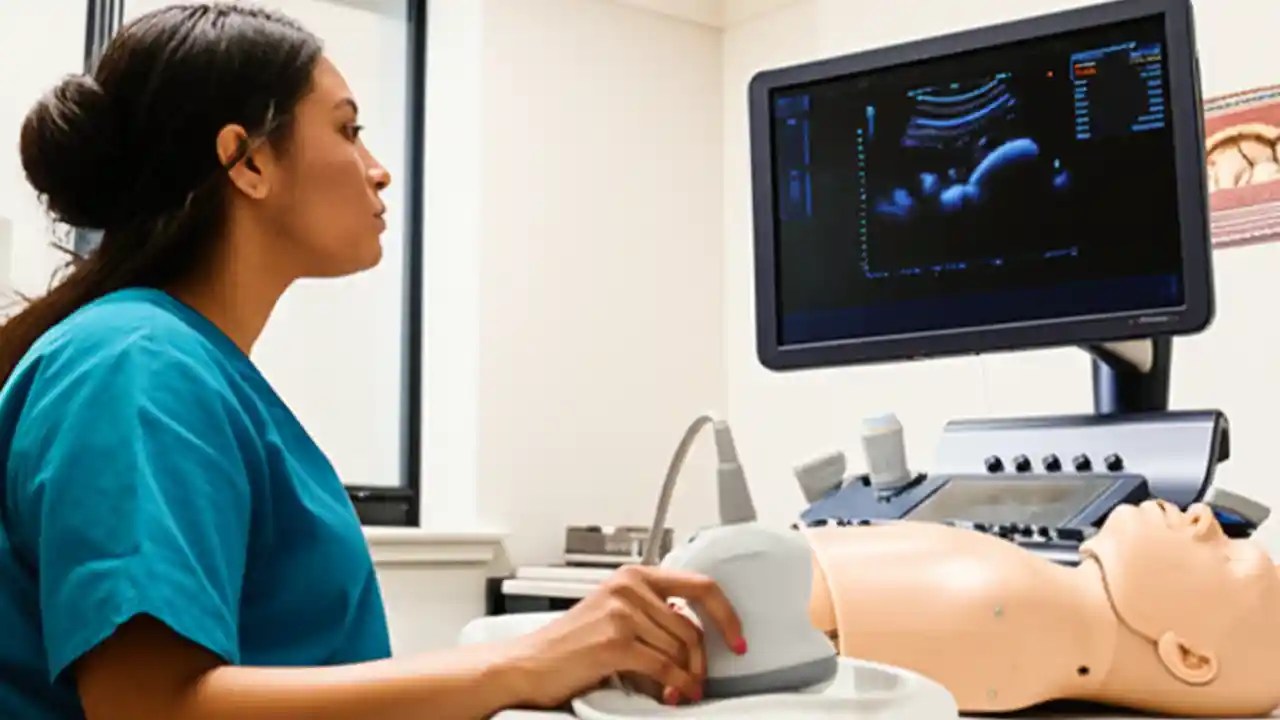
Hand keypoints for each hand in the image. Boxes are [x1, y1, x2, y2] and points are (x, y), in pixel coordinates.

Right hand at [512, 564, 745, 708]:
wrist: (528, 665)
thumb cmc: (570, 645)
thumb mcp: (615, 614)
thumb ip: (652, 615)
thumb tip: (698, 640)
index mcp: (633, 575)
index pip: (700, 585)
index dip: (727, 614)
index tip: (738, 638)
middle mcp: (629, 587)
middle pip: (692, 627)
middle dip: (701, 661)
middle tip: (699, 681)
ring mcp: (622, 612)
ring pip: (679, 650)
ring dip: (685, 677)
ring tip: (678, 690)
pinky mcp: (615, 642)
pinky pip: (664, 667)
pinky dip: (676, 685)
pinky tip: (674, 694)